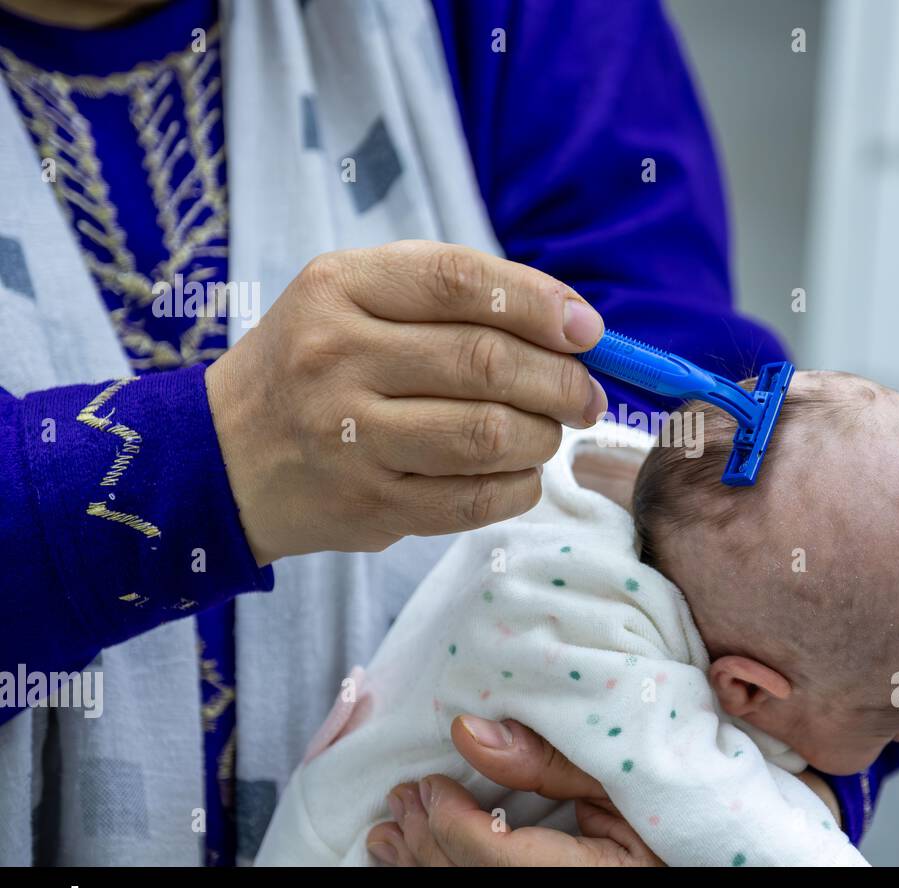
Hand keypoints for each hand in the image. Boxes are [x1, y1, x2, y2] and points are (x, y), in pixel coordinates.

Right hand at [205, 241, 607, 564]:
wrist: (221, 454)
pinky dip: (519, 488)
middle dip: (561, 381)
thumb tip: (574, 325)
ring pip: (488, 435)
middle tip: (586, 395)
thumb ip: (454, 296)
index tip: (587, 330)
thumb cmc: (317, 364)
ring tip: (548, 434)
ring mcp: (347, 437)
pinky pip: (473, 501)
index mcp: (340, 287)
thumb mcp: (357, 298)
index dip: (540, 303)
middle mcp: (337, 357)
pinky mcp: (366, 505)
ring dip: (543, 437)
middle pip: (486, 362)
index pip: (461, 282)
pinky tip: (521, 475)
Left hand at [367, 715, 663, 865]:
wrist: (704, 839)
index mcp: (589, 875)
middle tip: (401, 795)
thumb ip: (549, 760)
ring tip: (391, 832)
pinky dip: (446, 871)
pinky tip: (416, 860)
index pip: (493, 860)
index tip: (428, 782)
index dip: (448, 820)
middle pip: (470, 879)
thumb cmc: (673, 795)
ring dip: (422, 861)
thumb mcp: (622, 772)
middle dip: (425, 838)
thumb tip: (469, 733)